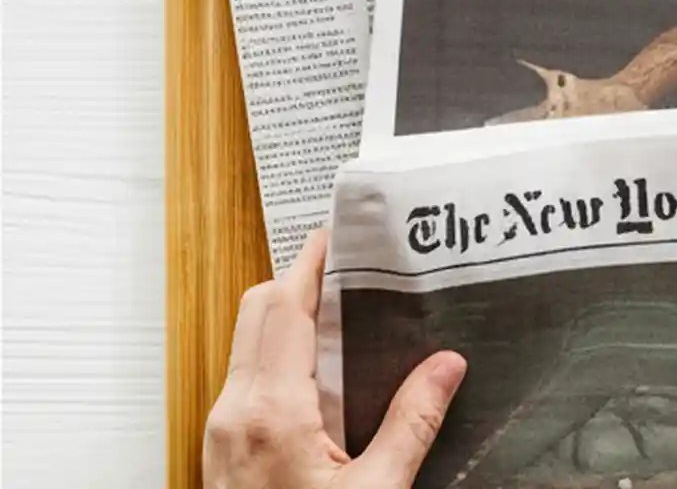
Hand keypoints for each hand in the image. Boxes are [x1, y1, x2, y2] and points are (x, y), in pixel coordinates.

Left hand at [203, 229, 467, 488]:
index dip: (310, 262)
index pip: (283, 306)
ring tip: (340, 312)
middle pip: (256, 311)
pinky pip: (245, 374)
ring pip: (246, 341)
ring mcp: (220, 431)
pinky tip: (319, 370)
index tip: (337, 236)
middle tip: (347, 269)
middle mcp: (234, 413)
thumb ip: (413, 422)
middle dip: (298, 280)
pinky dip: (277, 352)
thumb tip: (446, 366)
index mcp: (271, 413)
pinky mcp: (221, 448)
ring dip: (286, 315)